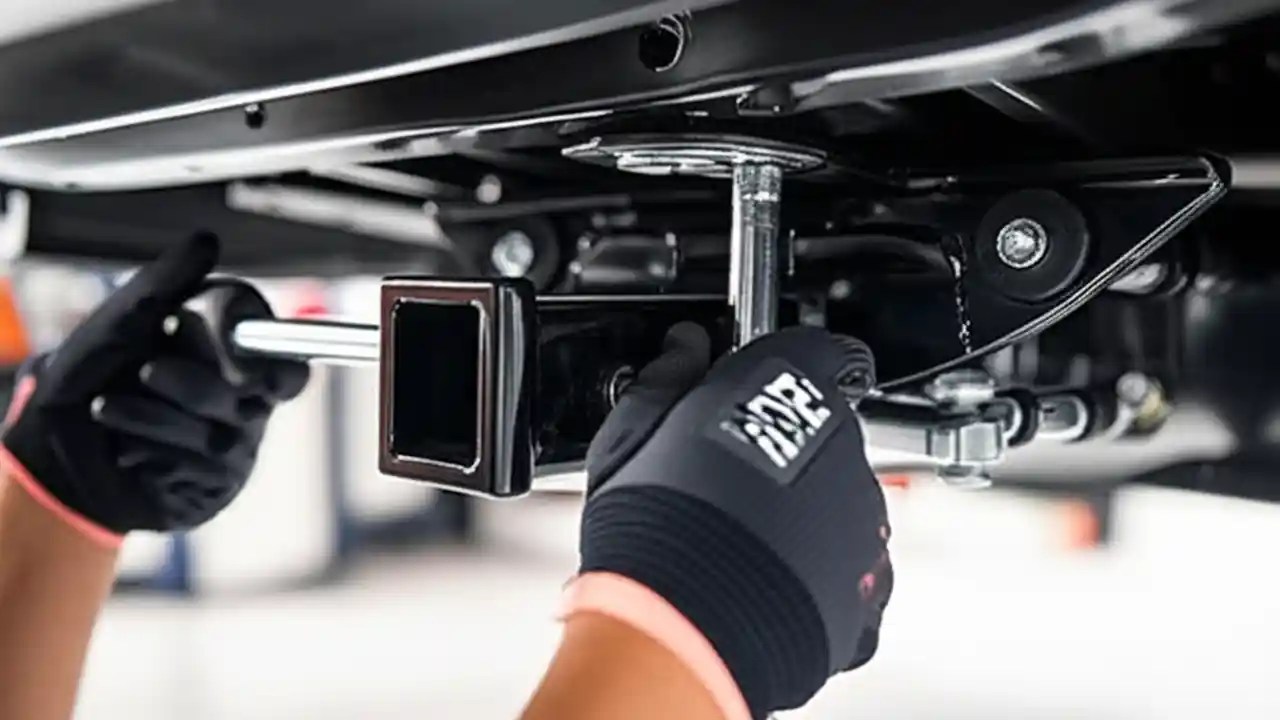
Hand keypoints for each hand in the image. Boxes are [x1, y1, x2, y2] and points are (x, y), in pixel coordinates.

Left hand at [0, 234, 308, 546]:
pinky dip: (150, 449)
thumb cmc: (93, 373)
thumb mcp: (124, 318)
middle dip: (194, 383)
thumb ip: (167, 282)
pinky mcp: (215, 484)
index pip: (287, 358)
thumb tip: (205, 242)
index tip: (236, 365)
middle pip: (253, 394)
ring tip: (107, 407)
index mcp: (236, 351)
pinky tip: (126, 447)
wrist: (55, 443)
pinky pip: (197, 468)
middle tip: (148, 369)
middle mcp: (246, 399)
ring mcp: (236, 444)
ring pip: (219, 432)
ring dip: (152, 416)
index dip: (270, 362)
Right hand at [578, 324, 891, 717]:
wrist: (683, 629)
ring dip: (808, 515)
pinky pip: (855, 575)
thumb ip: (668, 377)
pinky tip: (770, 588)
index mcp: (794, 390)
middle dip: (789, 450)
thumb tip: (683, 347)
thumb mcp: (635, 429)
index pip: (820, 351)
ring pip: (844, 503)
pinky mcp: (867, 589)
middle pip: (829, 431)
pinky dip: (823, 580)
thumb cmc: (653, 526)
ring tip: (740, 544)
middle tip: (728, 482)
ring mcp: (863, 521)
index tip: (760, 390)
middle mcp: (845, 446)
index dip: (791, 370)